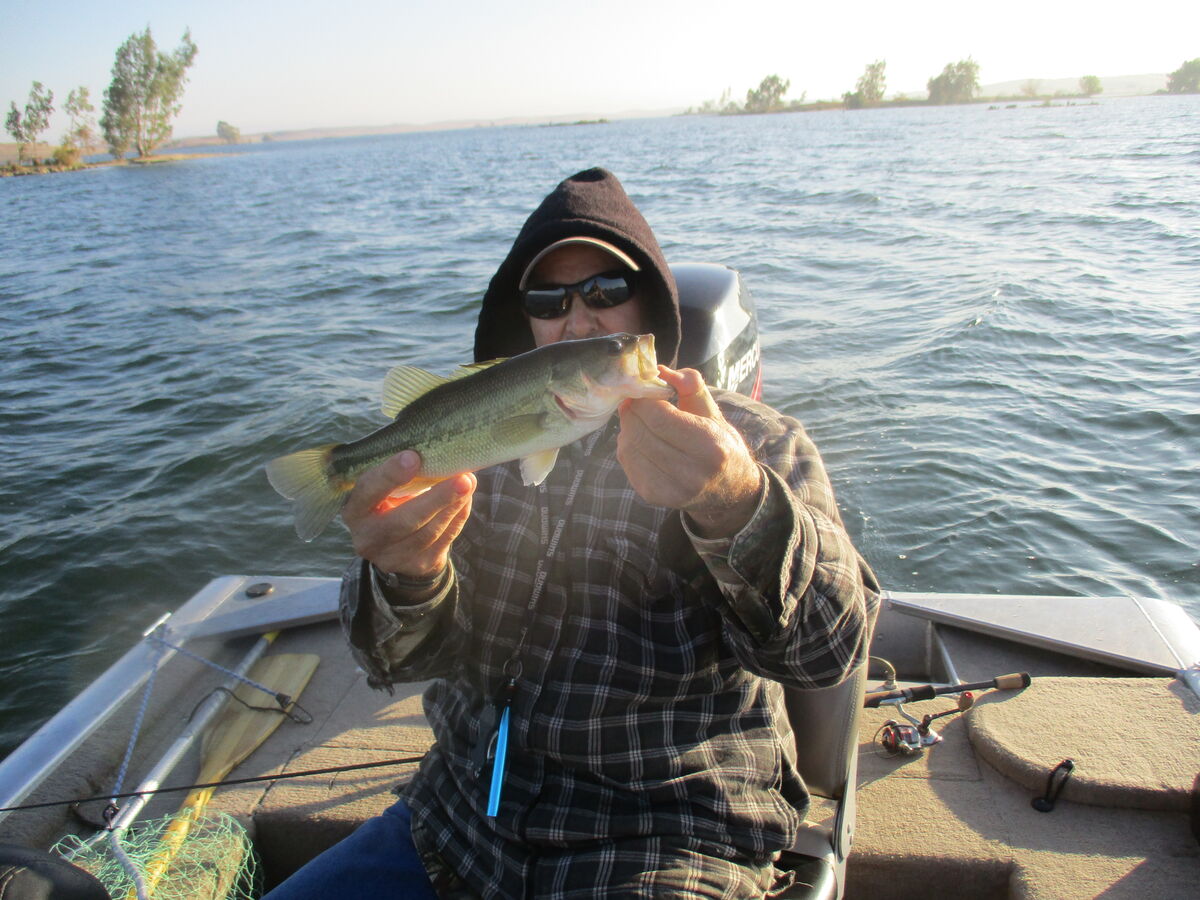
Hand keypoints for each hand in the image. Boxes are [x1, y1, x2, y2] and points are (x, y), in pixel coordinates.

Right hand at [342, 450, 475, 579]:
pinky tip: (464, 501)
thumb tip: (442, 455)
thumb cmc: (390, 501)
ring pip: (428, 533)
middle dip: (437, 498)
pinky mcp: (416, 565)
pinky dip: (457, 518)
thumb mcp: (385, 488)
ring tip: (467, 484)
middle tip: (462, 478)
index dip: (390, 475)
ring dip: (452, 506)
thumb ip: (405, 473)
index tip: (414, 457)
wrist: (394, 544)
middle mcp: (368, 538)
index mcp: (355, 510)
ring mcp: (391, 557)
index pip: (368, 491)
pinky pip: (442, 542)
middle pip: (404, 520)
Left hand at [616, 367, 762, 537]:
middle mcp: (692, 473)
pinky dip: (627, 445)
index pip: (660, 418)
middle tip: (633, 401)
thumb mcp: (713, 412)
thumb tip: (661, 370)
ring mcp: (671, 490)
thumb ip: (690, 385)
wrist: (729, 489)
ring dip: (627, 427)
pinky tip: (638, 438)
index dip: (644, 400)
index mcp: (711, 447)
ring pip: (629, 448)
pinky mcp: (655, 497)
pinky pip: (627, 463)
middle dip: (632, 411)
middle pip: (641, 433)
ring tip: (637, 419)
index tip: (643, 389)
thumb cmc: (720, 444)